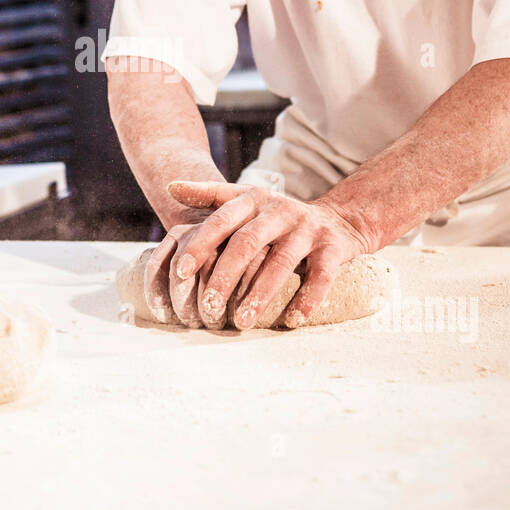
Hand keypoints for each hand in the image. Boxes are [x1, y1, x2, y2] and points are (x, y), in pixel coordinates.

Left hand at [156, 180, 372, 329]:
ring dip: (260, 295)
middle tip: (207, 307)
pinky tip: (292, 320)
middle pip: (247, 242)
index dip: (200, 245)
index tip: (179, 271)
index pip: (221, 220)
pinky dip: (307, 299)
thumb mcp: (246, 199)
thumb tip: (170, 187)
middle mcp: (279, 211)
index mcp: (254, 200)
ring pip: (282, 263)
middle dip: (225, 276)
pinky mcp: (333, 248)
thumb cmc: (278, 217)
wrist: (338, 219)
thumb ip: (209, 195)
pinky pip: (321, 276)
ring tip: (242, 322)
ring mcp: (307, 229)